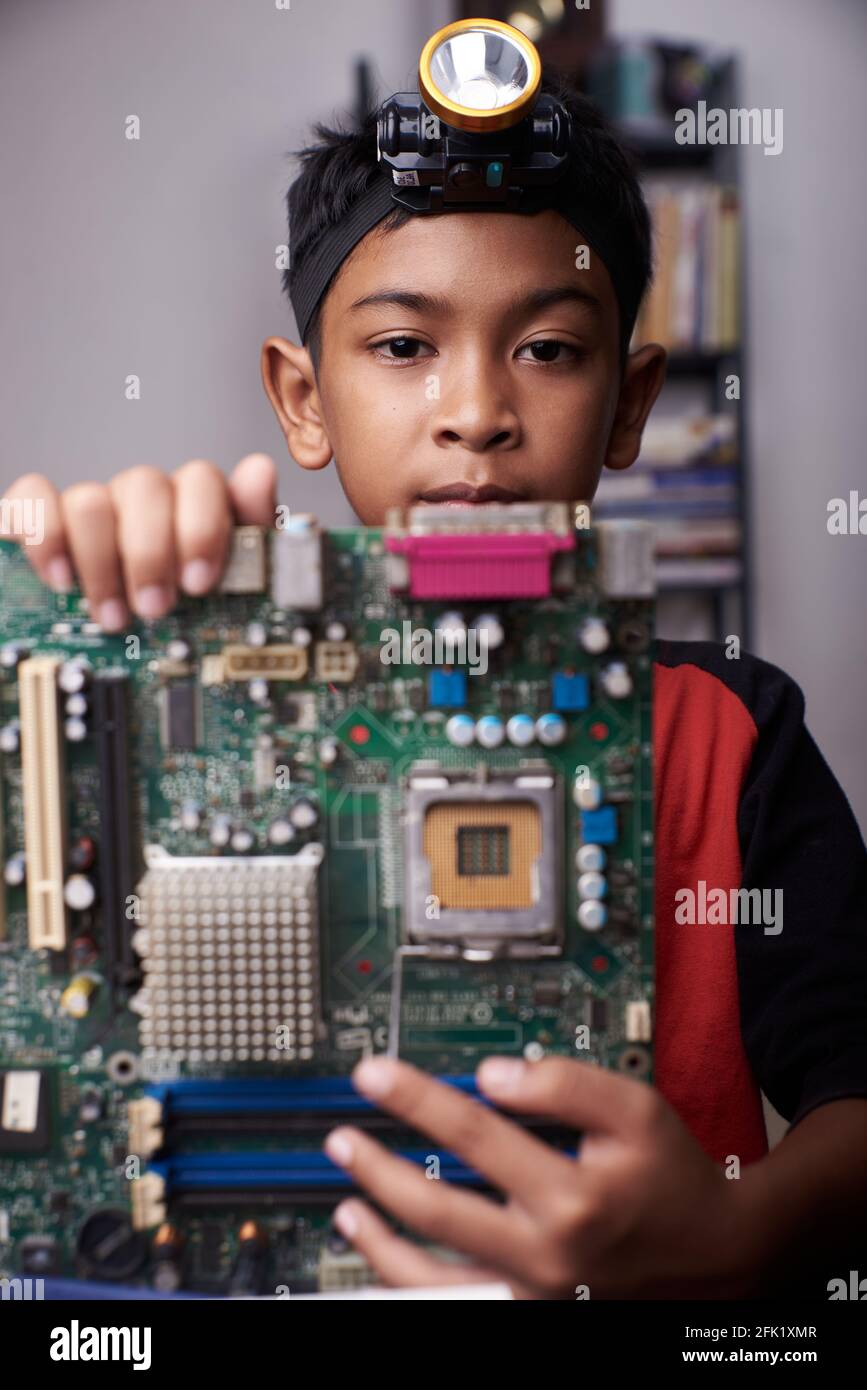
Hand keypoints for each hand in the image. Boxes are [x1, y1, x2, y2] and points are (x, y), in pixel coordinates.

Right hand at [2, 453, 276, 629]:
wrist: (131, 641)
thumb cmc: (188, 611)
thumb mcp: (235, 587)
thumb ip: (254, 536)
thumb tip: (260, 472)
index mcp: (195, 505)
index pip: (200, 479)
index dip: (201, 527)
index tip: (200, 583)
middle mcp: (143, 499)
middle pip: (143, 485)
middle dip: (150, 552)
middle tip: (156, 607)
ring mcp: (94, 507)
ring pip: (90, 499)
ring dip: (100, 563)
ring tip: (114, 617)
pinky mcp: (42, 518)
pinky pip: (33, 497)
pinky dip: (44, 536)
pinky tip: (61, 579)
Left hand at [323, 1055, 763, 1298]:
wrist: (714, 1255)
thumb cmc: (669, 1177)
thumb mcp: (636, 1109)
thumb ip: (566, 1082)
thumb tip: (494, 1073)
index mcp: (571, 1196)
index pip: (472, 1133)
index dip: (415, 1098)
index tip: (374, 1074)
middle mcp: (545, 1253)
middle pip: (436, 1209)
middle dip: (377, 1168)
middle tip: (342, 1137)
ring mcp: (533, 1294)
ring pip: (431, 1281)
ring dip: (378, 1240)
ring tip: (346, 1203)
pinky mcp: (528, 1314)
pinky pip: (452, 1308)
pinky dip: (407, 1286)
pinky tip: (383, 1256)